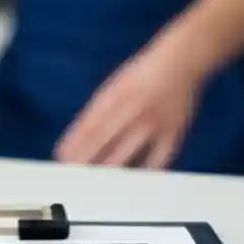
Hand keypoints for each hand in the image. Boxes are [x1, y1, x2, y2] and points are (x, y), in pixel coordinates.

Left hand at [55, 44, 205, 168]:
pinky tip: (134, 182)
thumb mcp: (115, 84)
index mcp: (116, 95)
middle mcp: (133, 109)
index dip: (74, 142)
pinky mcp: (174, 131)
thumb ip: (99, 108)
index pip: (90, 123)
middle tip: (73, 174)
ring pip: (129, 151)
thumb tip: (78, 136)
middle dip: (86, 158)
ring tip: (97, 184)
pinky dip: (148, 171)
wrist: (181, 60)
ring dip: (111, 168)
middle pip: (105, 139)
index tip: (61, 156)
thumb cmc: (143, 73)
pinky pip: (160, 157)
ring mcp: (154, 121)